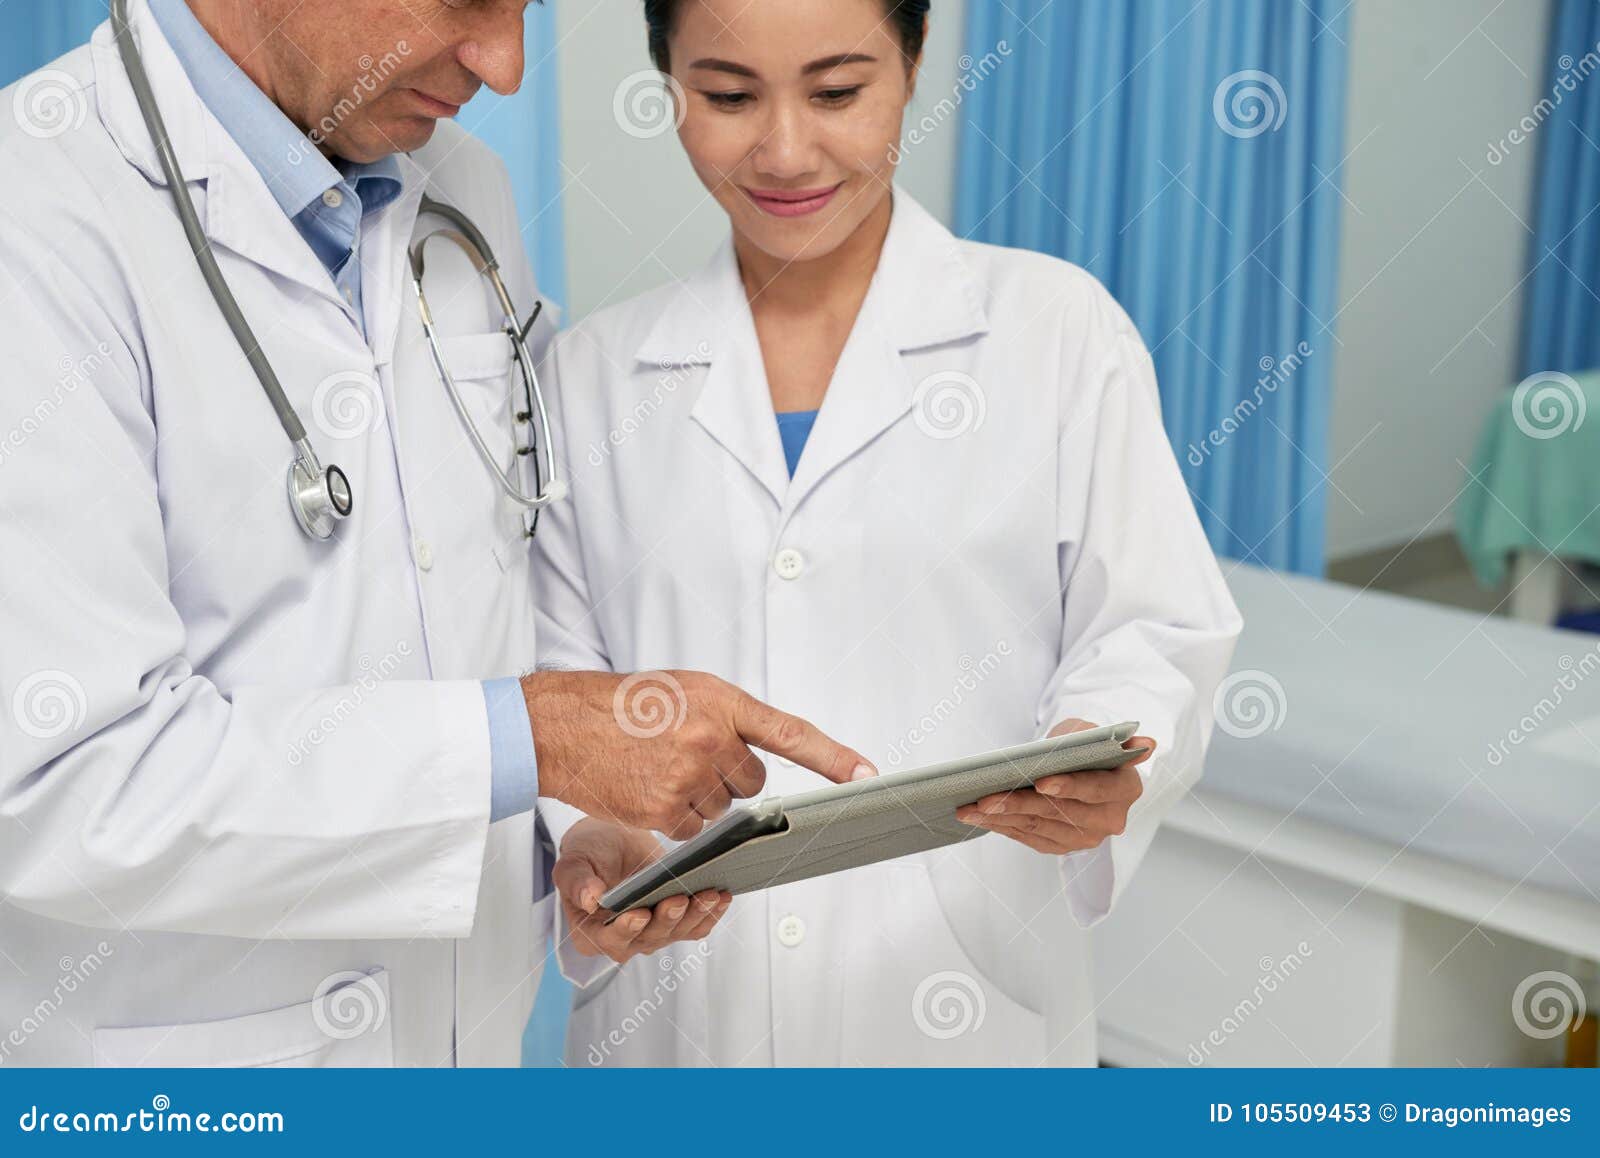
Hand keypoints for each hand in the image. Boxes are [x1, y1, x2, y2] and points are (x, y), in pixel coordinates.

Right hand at [524, 669, 874, 839]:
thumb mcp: (685, 690)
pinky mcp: (663, 810)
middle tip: (687, 757)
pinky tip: (647, 791)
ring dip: (698, 800)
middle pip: (752, 784)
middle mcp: (710, 738)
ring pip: (722, 811)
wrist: (562, 724)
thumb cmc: (624, 705)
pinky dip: (673, 820)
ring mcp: (688, 777)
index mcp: (721, 701)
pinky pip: (691, 831)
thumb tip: (756, 756)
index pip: (791, 733)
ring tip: (658, 769)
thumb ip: (726, 718)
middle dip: (728, 779)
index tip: (868, 774)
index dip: (833, 757)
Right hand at [552, 818, 730, 964]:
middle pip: (649, 938)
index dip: (626, 930)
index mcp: (591, 934)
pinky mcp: (675, 923)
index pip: (610, 940)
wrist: (612, 844)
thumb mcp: (573, 863)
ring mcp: (652, 934)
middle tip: (681, 898)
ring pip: (677, 933)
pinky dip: (710, 914)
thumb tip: (591, 899)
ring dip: (696, 916)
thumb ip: (576, 881)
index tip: (640, 914)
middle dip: (668, 920)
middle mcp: (623, 941)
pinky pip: (695, 926)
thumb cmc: (588, 855)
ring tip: (711, 895)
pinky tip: (722, 897)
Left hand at [955, 719, 1154, 854]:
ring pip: (1040, 827)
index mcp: (1126, 787)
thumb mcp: (1088, 731)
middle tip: (986, 799)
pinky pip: (1030, 837)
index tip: (1041, 783)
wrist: (1084, 766)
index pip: (1096, 788)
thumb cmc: (1085, 744)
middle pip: (1060, 813)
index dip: (1069, 786)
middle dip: (1020, 805)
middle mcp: (1111, 818)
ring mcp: (1088, 837)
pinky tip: (980, 818)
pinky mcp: (1065, 846)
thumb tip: (1120, 745)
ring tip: (970, 809)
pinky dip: (1004, 826)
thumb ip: (1091, 738)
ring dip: (1002, 818)